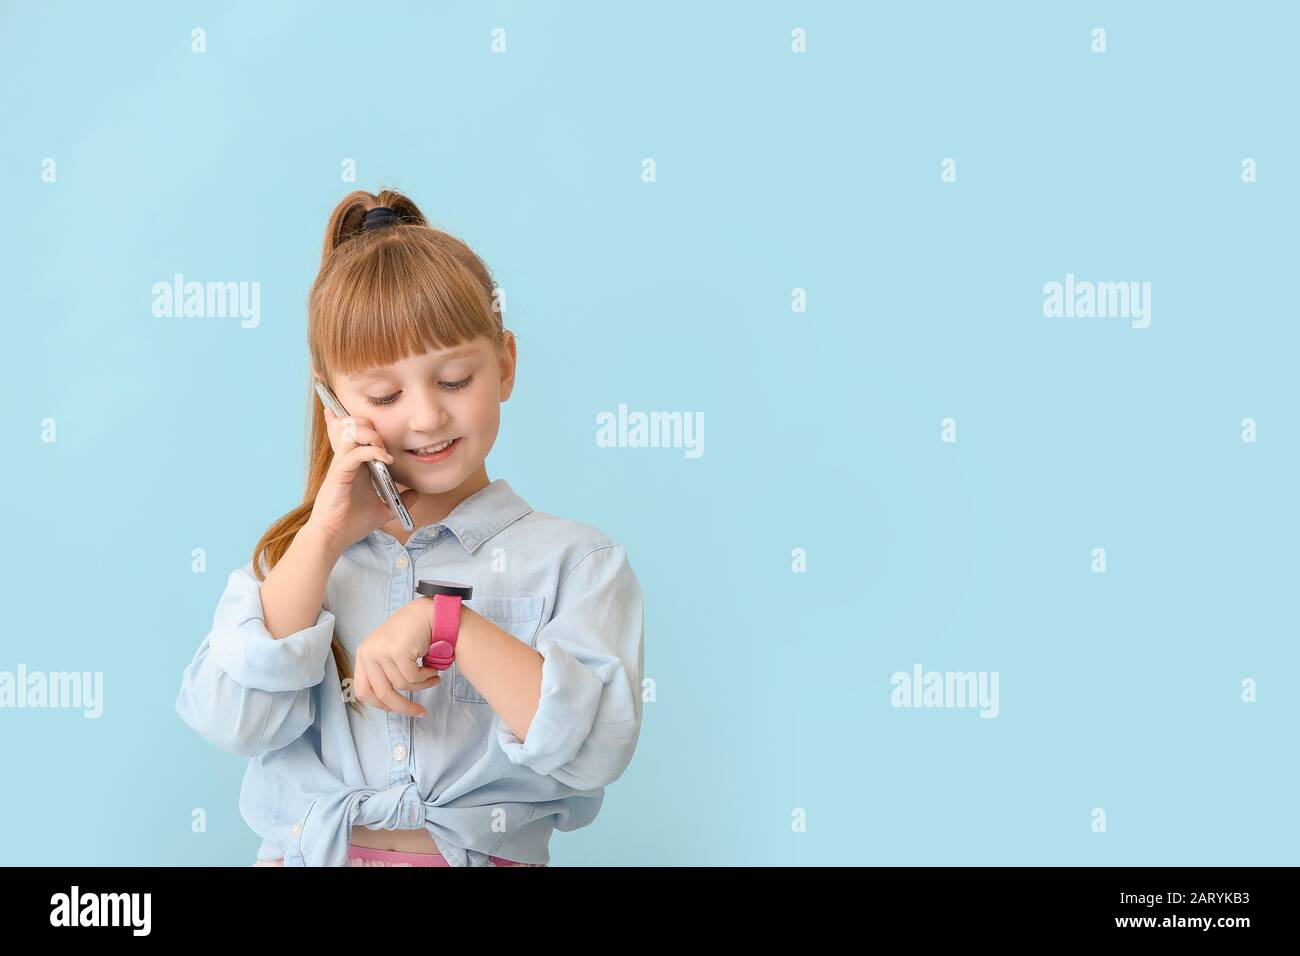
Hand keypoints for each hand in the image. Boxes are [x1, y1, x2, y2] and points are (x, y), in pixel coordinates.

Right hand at [305, 406, 418, 553]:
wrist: (334, 537)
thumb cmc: (352, 523)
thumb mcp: (383, 510)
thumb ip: (400, 500)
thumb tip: (416, 494)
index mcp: (353, 464)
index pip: (352, 434)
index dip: (354, 420)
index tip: (359, 411)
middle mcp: (345, 460)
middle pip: (351, 425)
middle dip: (370, 424)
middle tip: (384, 441)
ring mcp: (341, 465)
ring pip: (350, 432)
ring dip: (371, 434)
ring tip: (384, 449)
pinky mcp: (338, 474)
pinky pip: (354, 453)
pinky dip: (371, 451)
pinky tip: (386, 460)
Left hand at [354, 598, 441, 716]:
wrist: (430, 612)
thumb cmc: (414, 634)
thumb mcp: (390, 653)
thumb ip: (384, 673)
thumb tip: (386, 703)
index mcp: (363, 654)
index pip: (363, 691)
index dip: (381, 705)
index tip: (398, 710)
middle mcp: (368, 652)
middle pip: (382, 694)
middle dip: (403, 707)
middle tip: (420, 712)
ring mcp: (382, 650)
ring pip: (402, 686)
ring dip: (422, 685)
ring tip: (432, 675)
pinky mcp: (397, 650)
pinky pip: (413, 677)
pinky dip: (427, 677)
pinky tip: (433, 668)